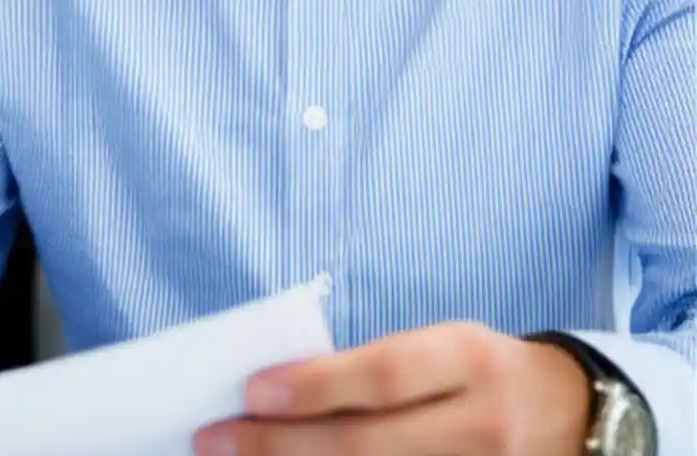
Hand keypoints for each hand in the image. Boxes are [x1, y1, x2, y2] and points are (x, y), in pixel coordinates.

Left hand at [194, 322, 591, 455]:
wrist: (577, 416)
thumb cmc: (478, 372)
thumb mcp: (440, 347)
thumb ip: (372, 369)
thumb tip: (275, 394)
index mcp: (469, 359)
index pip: (386, 375)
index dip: (316, 386)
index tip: (251, 391)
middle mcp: (481, 424)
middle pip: (368, 444)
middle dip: (280, 445)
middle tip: (215, 439)